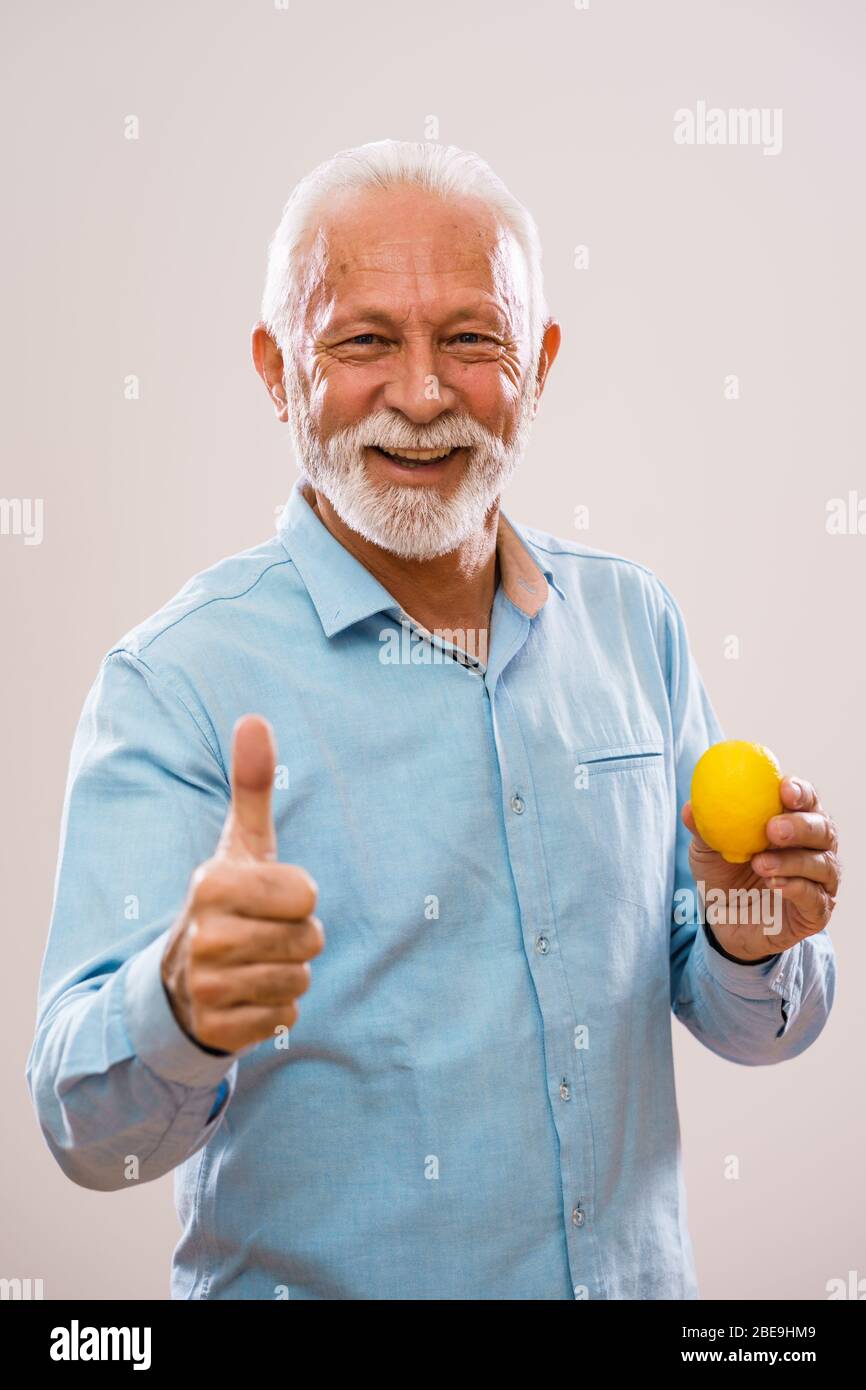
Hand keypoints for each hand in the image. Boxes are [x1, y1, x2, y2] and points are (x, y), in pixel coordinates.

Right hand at [161, 714, 323, 1052]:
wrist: (175, 981)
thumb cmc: (226, 901)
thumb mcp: (240, 844)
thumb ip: (252, 785)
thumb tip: (254, 718)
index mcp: (212, 882)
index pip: (305, 893)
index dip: (298, 897)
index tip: (268, 899)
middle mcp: (204, 934)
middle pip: (308, 939)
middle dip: (298, 939)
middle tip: (263, 934)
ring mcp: (207, 985)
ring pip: (298, 980)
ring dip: (288, 974)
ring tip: (255, 964)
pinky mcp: (217, 1029)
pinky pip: (282, 1018)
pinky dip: (274, 1011)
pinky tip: (247, 997)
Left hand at [681, 775, 839, 960]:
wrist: (723, 921)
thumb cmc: (722, 876)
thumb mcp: (707, 851)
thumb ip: (704, 828)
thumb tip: (690, 807)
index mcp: (793, 822)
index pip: (807, 800)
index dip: (801, 792)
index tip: (783, 789)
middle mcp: (814, 848)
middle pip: (823, 829)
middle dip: (800, 826)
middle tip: (772, 829)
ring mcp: (820, 881)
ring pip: (822, 864)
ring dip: (792, 861)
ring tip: (760, 864)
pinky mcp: (817, 912)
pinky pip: (815, 898)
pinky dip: (797, 888)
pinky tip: (775, 885)